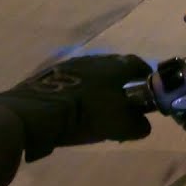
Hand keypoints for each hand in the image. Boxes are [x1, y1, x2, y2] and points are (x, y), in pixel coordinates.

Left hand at [0, 54, 152, 160]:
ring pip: (91, 72)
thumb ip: (138, 125)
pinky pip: (71, 80)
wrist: (37, 112)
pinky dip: (77, 90)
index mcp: (116, 67)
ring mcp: (70, 65)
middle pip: (114, 66)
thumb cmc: (86, 114)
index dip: (145, 74)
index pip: (137, 64)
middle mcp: (95, 59)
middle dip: (121, 80)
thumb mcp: (120, 126)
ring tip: (97, 102)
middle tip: (124, 96)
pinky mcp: (49, 75)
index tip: (148, 84)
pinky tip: (74, 105)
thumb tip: (144, 125)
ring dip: (97, 85)